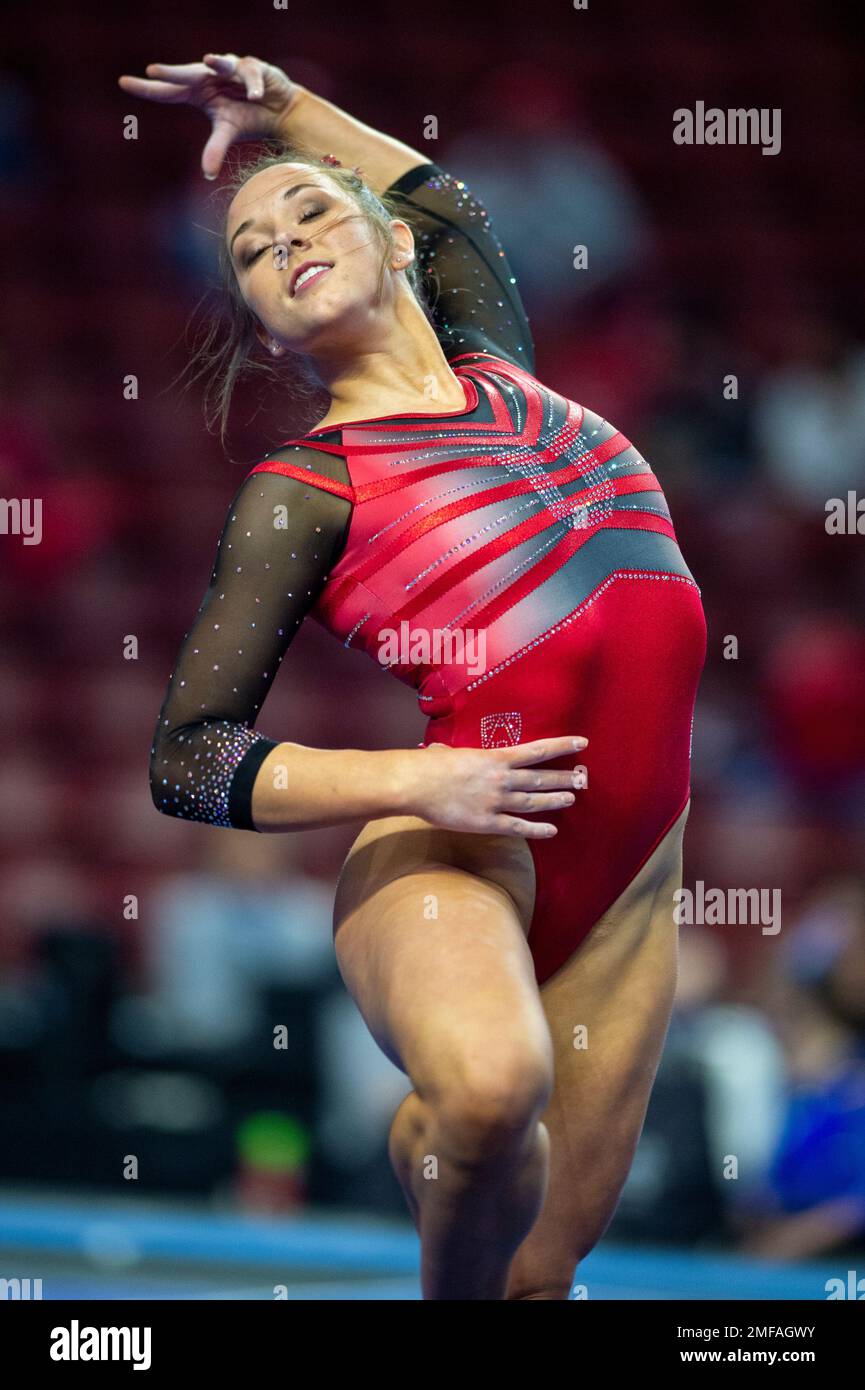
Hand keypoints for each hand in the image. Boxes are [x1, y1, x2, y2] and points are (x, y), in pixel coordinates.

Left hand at [117, 52, 300, 178]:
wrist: (278, 110)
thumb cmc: (247, 117)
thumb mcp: (229, 132)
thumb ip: (215, 149)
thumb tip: (207, 174)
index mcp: (197, 92)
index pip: (168, 91)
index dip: (146, 88)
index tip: (123, 83)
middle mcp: (210, 77)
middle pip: (188, 74)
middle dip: (172, 72)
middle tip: (152, 71)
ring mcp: (232, 69)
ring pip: (221, 64)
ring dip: (218, 63)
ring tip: (210, 61)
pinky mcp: (255, 68)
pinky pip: (252, 76)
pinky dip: (252, 87)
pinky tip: (254, 98)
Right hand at [404, 736, 587, 839]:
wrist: (416, 784)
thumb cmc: (429, 765)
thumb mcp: (451, 752)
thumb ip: (459, 755)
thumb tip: (444, 752)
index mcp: (495, 758)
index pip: (537, 751)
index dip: (561, 746)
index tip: (581, 743)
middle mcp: (502, 778)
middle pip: (540, 778)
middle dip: (563, 779)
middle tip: (582, 779)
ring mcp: (496, 801)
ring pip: (534, 802)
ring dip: (554, 800)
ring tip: (571, 799)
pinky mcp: (487, 822)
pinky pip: (517, 827)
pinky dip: (537, 830)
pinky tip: (551, 830)